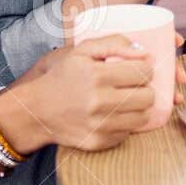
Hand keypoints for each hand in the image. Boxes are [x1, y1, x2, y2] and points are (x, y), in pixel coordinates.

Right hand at [0, 36, 155, 151]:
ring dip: (139, 108)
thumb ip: (114, 43)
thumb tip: (144, 51)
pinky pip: (128, 133)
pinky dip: (125, 123)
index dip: (144, 69)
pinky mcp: (99, 142)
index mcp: (97, 75)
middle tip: (133, 86)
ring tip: (126, 101)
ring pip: (143, 117)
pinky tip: (113, 115)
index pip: (144, 72)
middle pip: (148, 96)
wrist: (37, 111)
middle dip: (145, 89)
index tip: (136, 70)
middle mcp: (99, 102)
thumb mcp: (82, 51)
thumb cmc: (63, 77)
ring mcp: (100, 125)